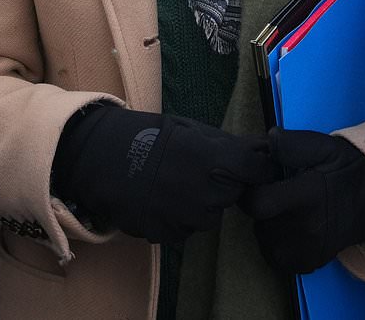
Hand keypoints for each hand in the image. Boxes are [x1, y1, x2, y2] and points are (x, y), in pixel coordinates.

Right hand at [49, 105, 270, 243]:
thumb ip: (229, 143)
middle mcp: (205, 193)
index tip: (247, 164)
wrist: (99, 157)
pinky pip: (186, 230)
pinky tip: (162, 199)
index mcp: (215, 160)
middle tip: (198, 170)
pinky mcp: (167, 235)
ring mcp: (186, 218)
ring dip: (202, 204)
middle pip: (234, 194)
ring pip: (211, 216)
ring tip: (176, 184)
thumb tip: (266, 146)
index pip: (259, 170)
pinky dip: (179, 218)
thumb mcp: (191, 129)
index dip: (255, 167)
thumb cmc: (147, 135)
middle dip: (224, 183)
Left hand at [243, 128, 364, 274]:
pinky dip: (279, 245)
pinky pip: (280, 259)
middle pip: (260, 224)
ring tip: (285, 210)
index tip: (258, 183)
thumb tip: (268, 140)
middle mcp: (307, 228)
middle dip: (261, 208)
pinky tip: (291, 227)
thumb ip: (292, 144)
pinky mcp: (313, 262)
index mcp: (306, 196)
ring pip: (267, 242)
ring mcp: (310, 250)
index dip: (250, 192)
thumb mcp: (322, 146)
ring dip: (268, 227)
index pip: (257, 203)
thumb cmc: (345, 166)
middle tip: (276, 193)